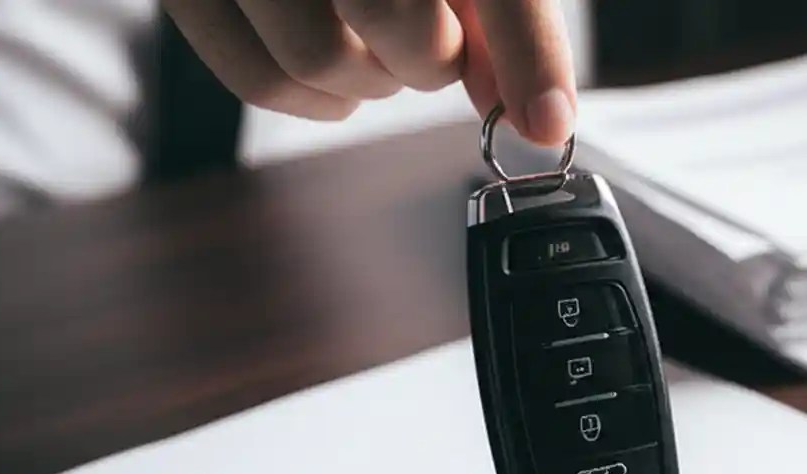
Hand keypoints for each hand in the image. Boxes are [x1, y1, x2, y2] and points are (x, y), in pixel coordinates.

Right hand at [163, 0, 576, 145]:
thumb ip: (503, 20)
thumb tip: (539, 115)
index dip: (528, 52)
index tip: (547, 120)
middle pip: (402, 24)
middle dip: (432, 57)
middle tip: (432, 39)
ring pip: (321, 61)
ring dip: (371, 81)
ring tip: (375, 45)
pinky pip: (259, 81)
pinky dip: (316, 100)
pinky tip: (340, 75)